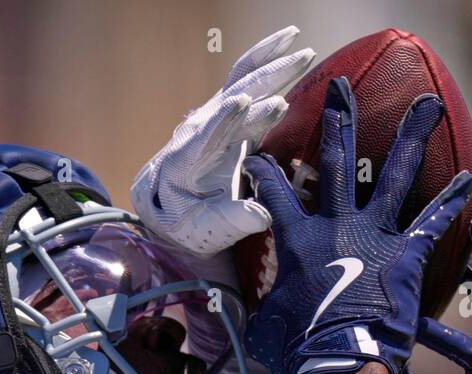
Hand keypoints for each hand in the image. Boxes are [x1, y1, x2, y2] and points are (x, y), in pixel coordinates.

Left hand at [130, 27, 314, 255]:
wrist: (172, 208)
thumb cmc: (188, 223)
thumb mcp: (206, 231)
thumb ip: (233, 222)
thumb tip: (263, 215)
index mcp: (184, 162)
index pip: (204, 137)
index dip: (223, 120)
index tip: (241, 102)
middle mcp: (198, 132)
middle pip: (231, 99)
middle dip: (263, 81)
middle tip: (298, 63)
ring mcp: (214, 119)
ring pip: (241, 82)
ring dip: (270, 62)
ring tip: (300, 43)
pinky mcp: (229, 114)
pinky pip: (248, 81)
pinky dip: (268, 61)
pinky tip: (291, 45)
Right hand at [242, 77, 471, 373]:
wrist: (340, 359)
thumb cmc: (297, 348)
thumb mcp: (265, 325)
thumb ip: (262, 307)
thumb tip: (252, 315)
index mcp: (296, 241)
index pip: (274, 191)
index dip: (264, 169)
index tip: (259, 152)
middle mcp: (335, 226)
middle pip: (337, 161)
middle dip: (339, 120)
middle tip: (342, 87)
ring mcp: (373, 236)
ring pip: (393, 175)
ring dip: (411, 137)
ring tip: (428, 105)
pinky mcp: (405, 255)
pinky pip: (431, 221)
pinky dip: (450, 201)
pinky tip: (468, 179)